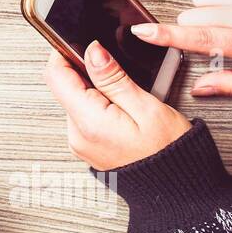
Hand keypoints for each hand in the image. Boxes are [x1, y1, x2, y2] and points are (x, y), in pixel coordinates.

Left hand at [45, 41, 191, 170]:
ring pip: (77, 100)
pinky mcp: (88, 146)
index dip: (65, 53)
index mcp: (88, 122)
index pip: (56, 76)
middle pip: (66, 87)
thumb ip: (113, 78)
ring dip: (96, 91)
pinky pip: (86, 116)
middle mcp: (76, 134)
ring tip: (127, 97)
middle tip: (119, 74)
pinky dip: (100, 106)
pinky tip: (123, 110)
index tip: (83, 43)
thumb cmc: (168, 152)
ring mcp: (80, 143)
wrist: (176, 189)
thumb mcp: (145, 107)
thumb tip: (91, 51)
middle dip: (88, 73)